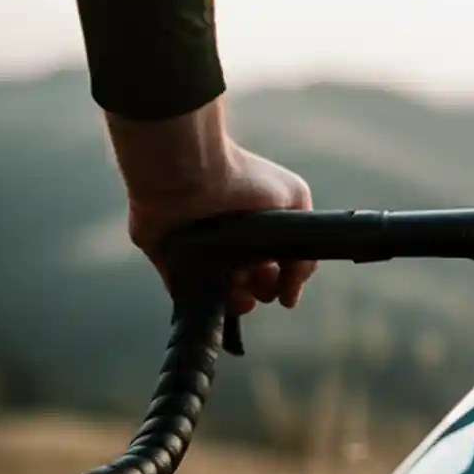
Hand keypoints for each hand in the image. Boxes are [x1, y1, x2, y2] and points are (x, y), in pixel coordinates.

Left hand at [106, 98, 316, 314]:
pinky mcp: (170, 261)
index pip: (272, 268)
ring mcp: (198, 253)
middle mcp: (228, 241)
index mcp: (256, 228)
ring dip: (235, 298)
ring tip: (237, 283)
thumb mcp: (297, 198)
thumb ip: (303, 237)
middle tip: (258, 276)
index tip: (283, 291)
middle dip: (260, 289)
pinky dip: (200, 300)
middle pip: (249, 284)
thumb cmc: (245, 178)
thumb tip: (293, 288)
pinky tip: (212, 295)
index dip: (280, 282)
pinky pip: (186, 292)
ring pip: (220, 292)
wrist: (195, 173)